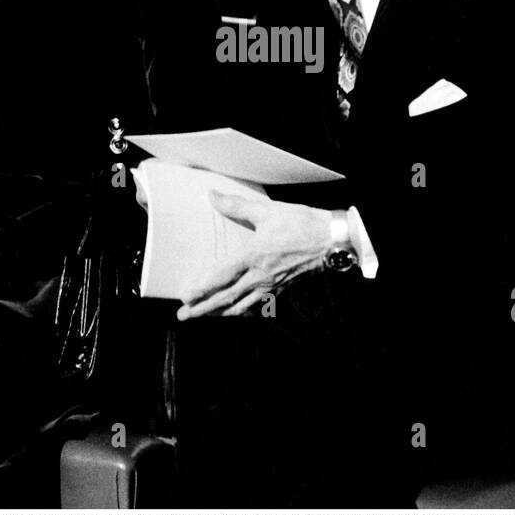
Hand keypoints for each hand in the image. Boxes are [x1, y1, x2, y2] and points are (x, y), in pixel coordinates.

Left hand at [175, 193, 331, 318]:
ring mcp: (271, 287)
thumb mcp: (267, 211)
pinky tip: (235, 314)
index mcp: (254, 256)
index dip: (203, 288)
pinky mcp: (281, 290)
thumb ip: (237, 206)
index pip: (223, 277)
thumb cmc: (300, 224)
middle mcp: (260, 276)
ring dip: (219, 314)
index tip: (187, 296)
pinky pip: (258, 307)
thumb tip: (213, 196)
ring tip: (202, 317)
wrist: (330, 241)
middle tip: (184, 315)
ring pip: (240, 307)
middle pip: (226, 298)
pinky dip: (243, 313)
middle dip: (203, 309)